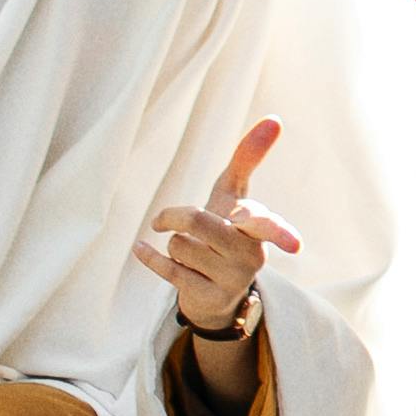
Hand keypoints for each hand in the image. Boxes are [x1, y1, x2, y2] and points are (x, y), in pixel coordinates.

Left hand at [139, 117, 296, 359]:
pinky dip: (150, 257)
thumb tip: (274, 119)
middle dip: (174, 216)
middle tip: (161, 220)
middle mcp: (252, 254)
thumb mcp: (233, 195)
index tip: (268, 232)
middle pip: (198, 220)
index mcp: (260, 227)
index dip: (266, 225)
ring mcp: (233, 279)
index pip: (264, 220)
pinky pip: (169, 269)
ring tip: (190, 254)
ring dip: (174, 245)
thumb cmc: (227, 230)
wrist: (218, 291)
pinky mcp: (210, 297)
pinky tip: (141, 250)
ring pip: (179, 245)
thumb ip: (248, 158)